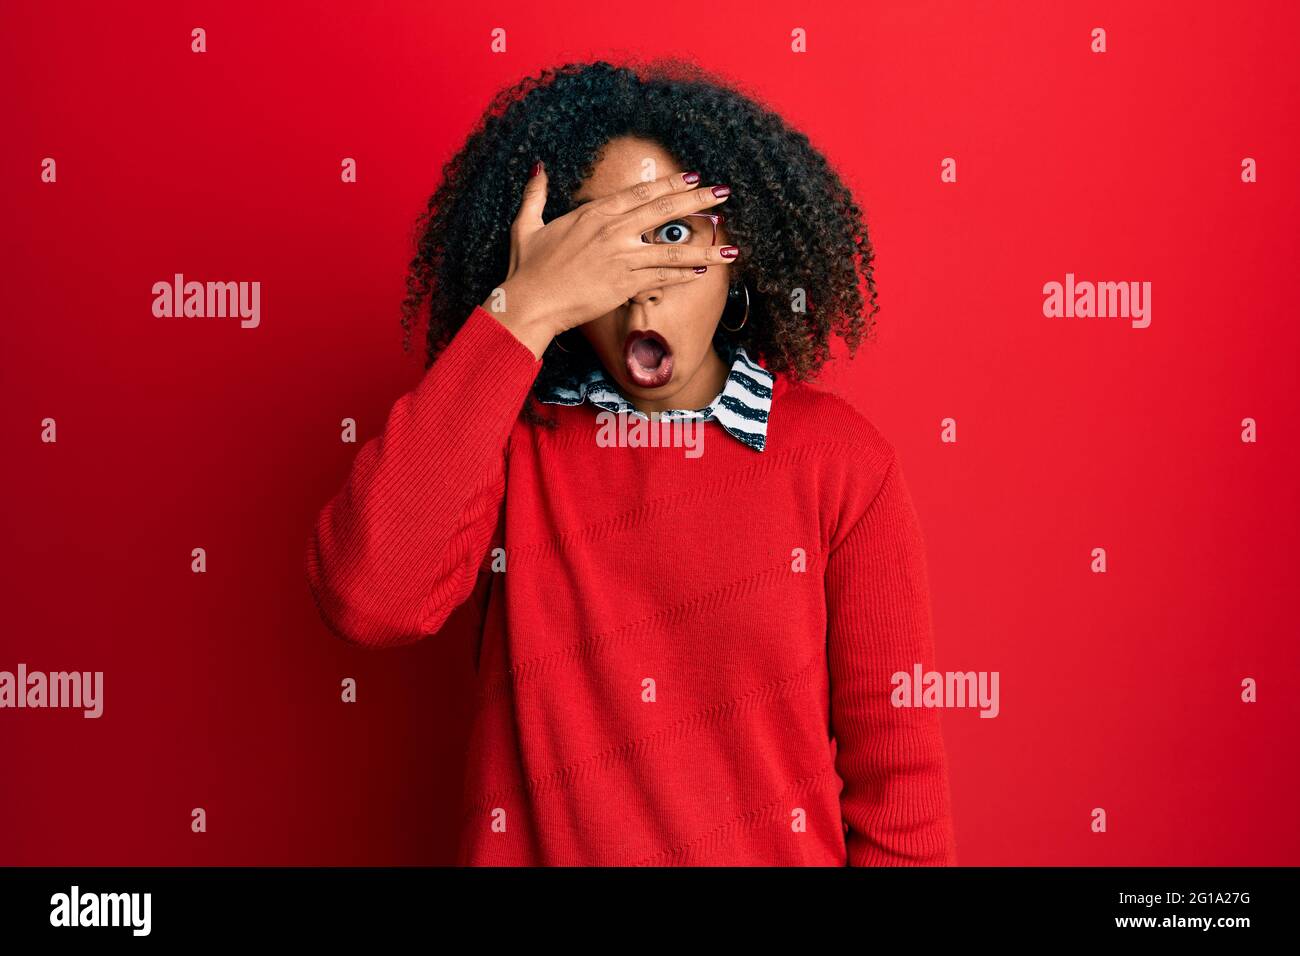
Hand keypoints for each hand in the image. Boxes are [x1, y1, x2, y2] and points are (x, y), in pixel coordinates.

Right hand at [481, 163, 735, 358]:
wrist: (530, 303)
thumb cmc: (527, 269)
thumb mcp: (527, 226)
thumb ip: (536, 195)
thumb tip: (538, 169)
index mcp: (594, 213)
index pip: (641, 193)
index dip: (670, 184)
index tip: (693, 177)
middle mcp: (613, 231)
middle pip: (663, 211)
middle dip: (697, 200)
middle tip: (723, 193)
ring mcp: (622, 258)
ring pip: (672, 250)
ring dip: (704, 249)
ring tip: (731, 249)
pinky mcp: (625, 285)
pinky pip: (661, 278)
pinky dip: (682, 275)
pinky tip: (701, 272)